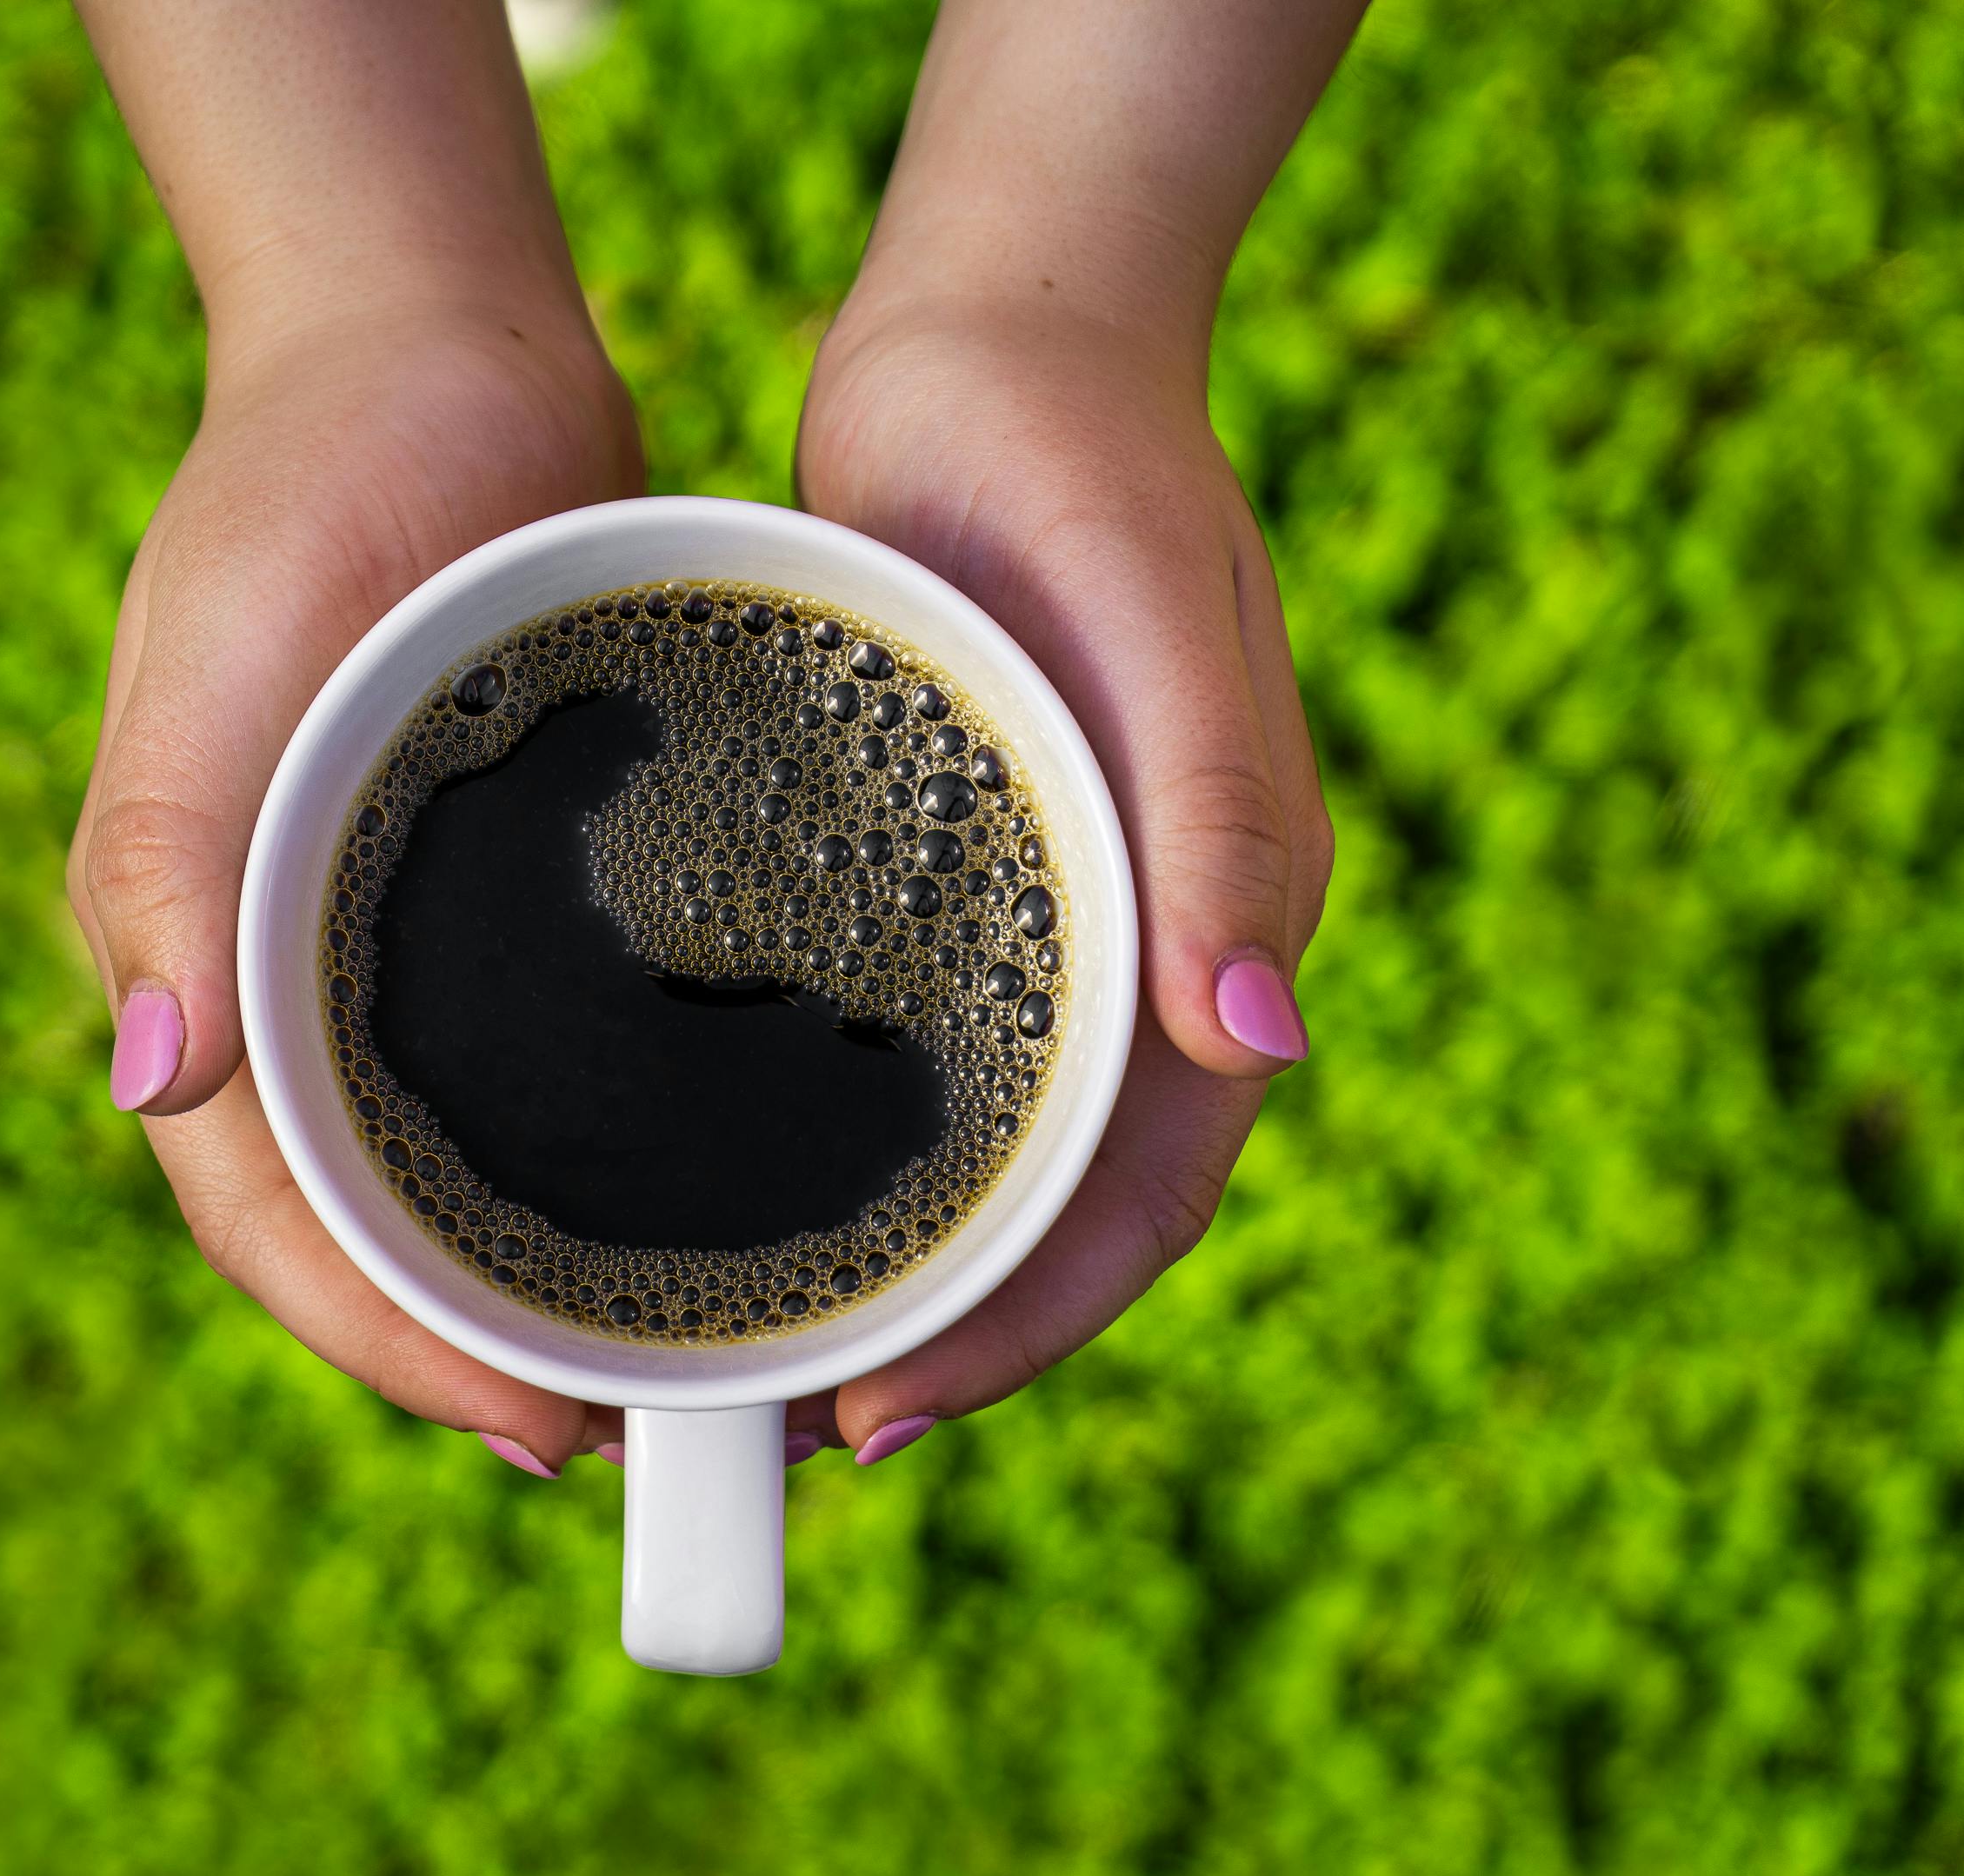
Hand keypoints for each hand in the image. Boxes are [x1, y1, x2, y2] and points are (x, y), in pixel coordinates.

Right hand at [67, 301, 645, 1468]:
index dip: (394, 1345)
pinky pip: (536, 1070)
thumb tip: (156, 1077)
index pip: (278, 1218)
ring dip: (550, 1280)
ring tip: (688, 1365)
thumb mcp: (222, 662)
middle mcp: (292, 983)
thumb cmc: (308, 494)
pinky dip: (602, 1156)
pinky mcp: (498, 903)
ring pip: (459, 1170)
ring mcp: (390, 951)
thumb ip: (171, 860)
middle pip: (371, 1230)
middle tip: (645, 1437)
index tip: (541, 1428)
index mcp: (204, 960)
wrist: (432, 359)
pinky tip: (708, 1202)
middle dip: (484, 1353)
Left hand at [791, 291, 1334, 1458]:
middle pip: (1045, 1208)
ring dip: (880, 1261)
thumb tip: (1261, 1039)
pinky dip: (831, 1141)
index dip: (1025, 1323)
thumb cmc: (1094, 472)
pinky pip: (900, 1052)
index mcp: (1211, 930)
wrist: (1002, 348)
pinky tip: (718, 1182)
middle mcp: (1127, 955)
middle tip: (788, 1424)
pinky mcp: (940, 874)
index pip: (1138, 1193)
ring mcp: (1034, 925)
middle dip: (938, 1330)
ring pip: (968, 1152)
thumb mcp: (1157, 630)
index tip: (883, 1410)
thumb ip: (1223, 822)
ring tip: (740, 1349)